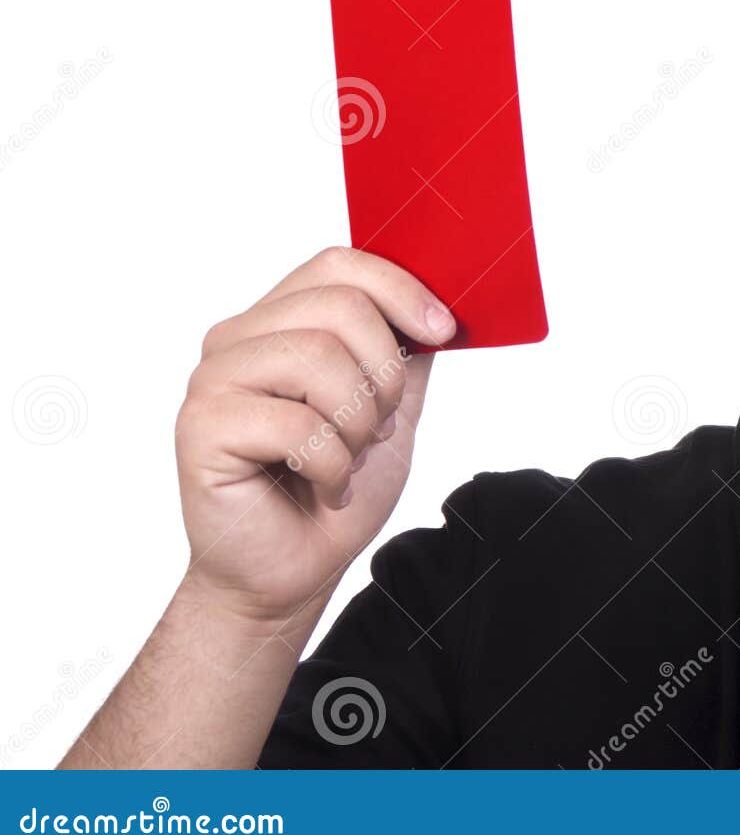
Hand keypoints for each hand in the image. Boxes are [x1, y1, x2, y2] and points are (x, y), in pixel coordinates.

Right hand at [174, 246, 456, 626]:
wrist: (294, 570)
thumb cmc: (335, 489)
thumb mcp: (394, 409)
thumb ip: (407, 351)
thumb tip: (437, 302)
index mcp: (278, 322)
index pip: (338, 264)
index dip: (400, 289)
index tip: (444, 331)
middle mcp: (237, 340)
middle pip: (339, 306)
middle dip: (385, 374)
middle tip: (380, 425)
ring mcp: (212, 381)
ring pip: (317, 357)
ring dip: (358, 422)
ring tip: (347, 457)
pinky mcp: (200, 428)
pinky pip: (295, 424)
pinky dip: (331, 464)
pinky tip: (323, 486)